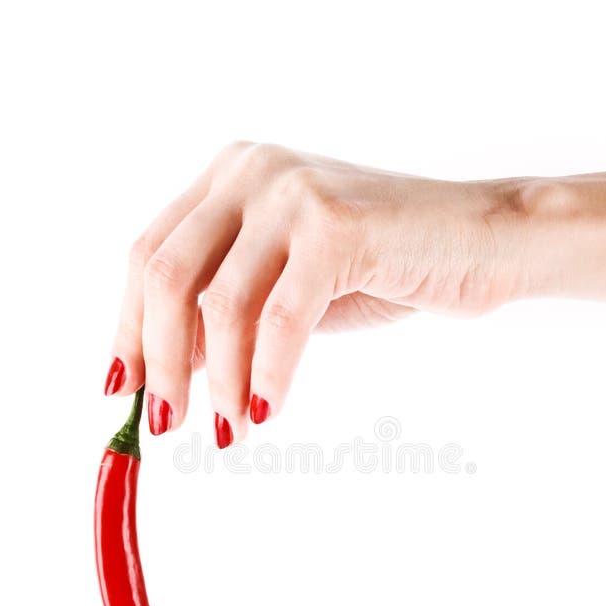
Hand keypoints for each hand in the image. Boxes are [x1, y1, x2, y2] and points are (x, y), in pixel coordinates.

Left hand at [104, 142, 519, 442]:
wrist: (481, 242)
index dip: (128, 329)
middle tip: (166, 424)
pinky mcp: (335, 225)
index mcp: (228, 178)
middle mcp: (250, 172)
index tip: (124, 390)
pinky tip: (266, 413)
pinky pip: (280, 320)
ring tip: (226, 432)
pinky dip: (267, 375)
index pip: (149, 256)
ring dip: (214, 381)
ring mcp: (292, 191)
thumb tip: (163, 366)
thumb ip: (225, 311)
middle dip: (158, 361)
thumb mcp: (285, 286)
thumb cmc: (383, 267)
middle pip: (166, 275)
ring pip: (219, 303)